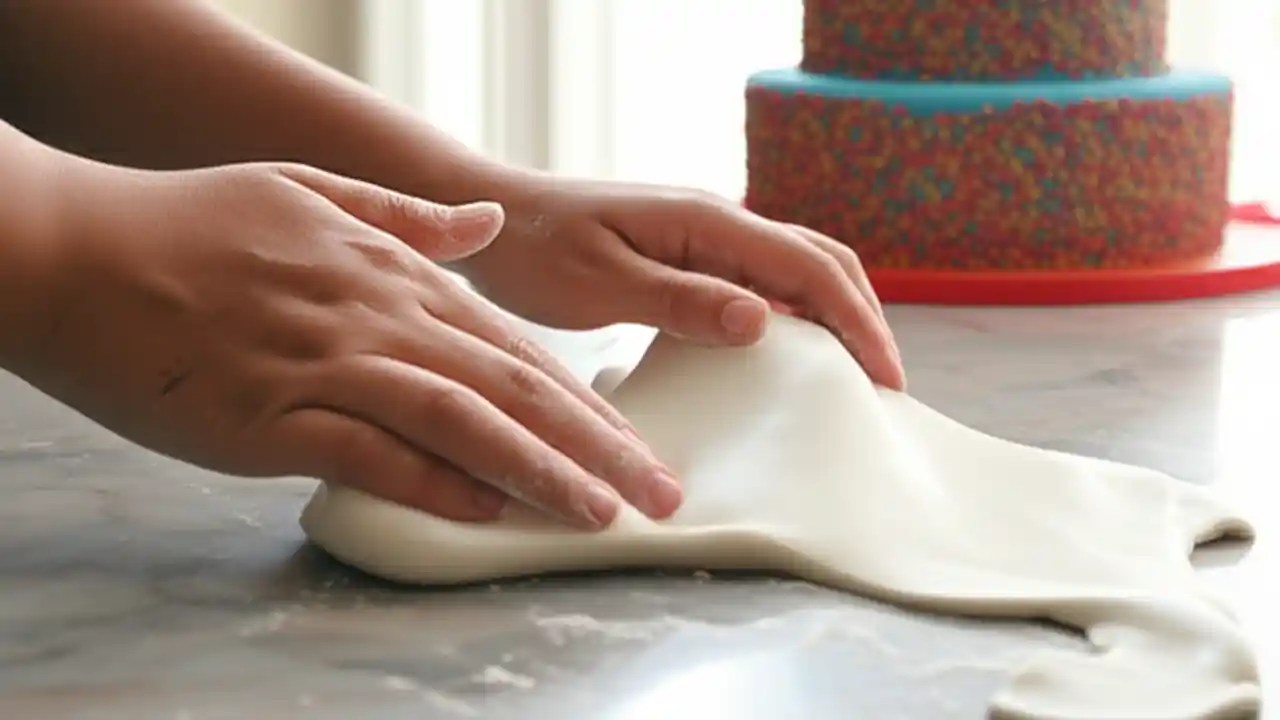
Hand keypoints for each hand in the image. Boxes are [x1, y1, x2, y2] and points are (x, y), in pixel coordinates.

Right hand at [21, 160, 682, 528]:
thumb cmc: (190, 223)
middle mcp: (376, 317)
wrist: (77, 250)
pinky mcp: (271, 414)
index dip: (585, 399)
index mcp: (391, 273)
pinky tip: (488, 512)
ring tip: (604, 515)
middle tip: (660, 493)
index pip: (513, 345)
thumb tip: (486, 224)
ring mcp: (327, 364)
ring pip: (462, 419)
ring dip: (541, 471)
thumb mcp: (307, 192)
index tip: (636, 443)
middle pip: (512, 384)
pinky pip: (370, 453)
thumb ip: (406, 214)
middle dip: (597, 444)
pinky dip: (434, 483)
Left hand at [455, 177, 905, 389]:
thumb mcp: (601, 283)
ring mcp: (708, 236)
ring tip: (854, 374)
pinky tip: (794, 355)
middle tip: (885, 386)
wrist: (496, 221)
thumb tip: (763, 321)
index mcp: (707, 222)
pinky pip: (762, 281)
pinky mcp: (691, 255)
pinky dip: (796, 316)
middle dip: (862, 319)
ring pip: (797, 269)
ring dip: (835, 315)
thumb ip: (680, 301)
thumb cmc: (536, 251)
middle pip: (821, 261)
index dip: (856, 323)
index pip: (811, 268)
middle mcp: (719, 221)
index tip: (885, 380)